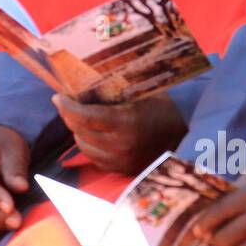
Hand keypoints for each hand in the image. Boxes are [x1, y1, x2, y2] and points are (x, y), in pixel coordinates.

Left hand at [52, 90, 187, 175]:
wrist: (187, 136)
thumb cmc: (164, 107)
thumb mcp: (142, 92)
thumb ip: (115, 89)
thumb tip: (87, 75)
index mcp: (125, 123)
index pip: (83, 117)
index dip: (66, 107)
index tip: (57, 97)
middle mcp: (121, 145)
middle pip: (79, 131)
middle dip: (69, 116)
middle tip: (66, 103)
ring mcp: (121, 161)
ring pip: (83, 147)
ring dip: (78, 131)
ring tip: (81, 118)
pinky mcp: (122, 170)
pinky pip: (95, 159)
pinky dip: (90, 145)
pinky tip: (94, 133)